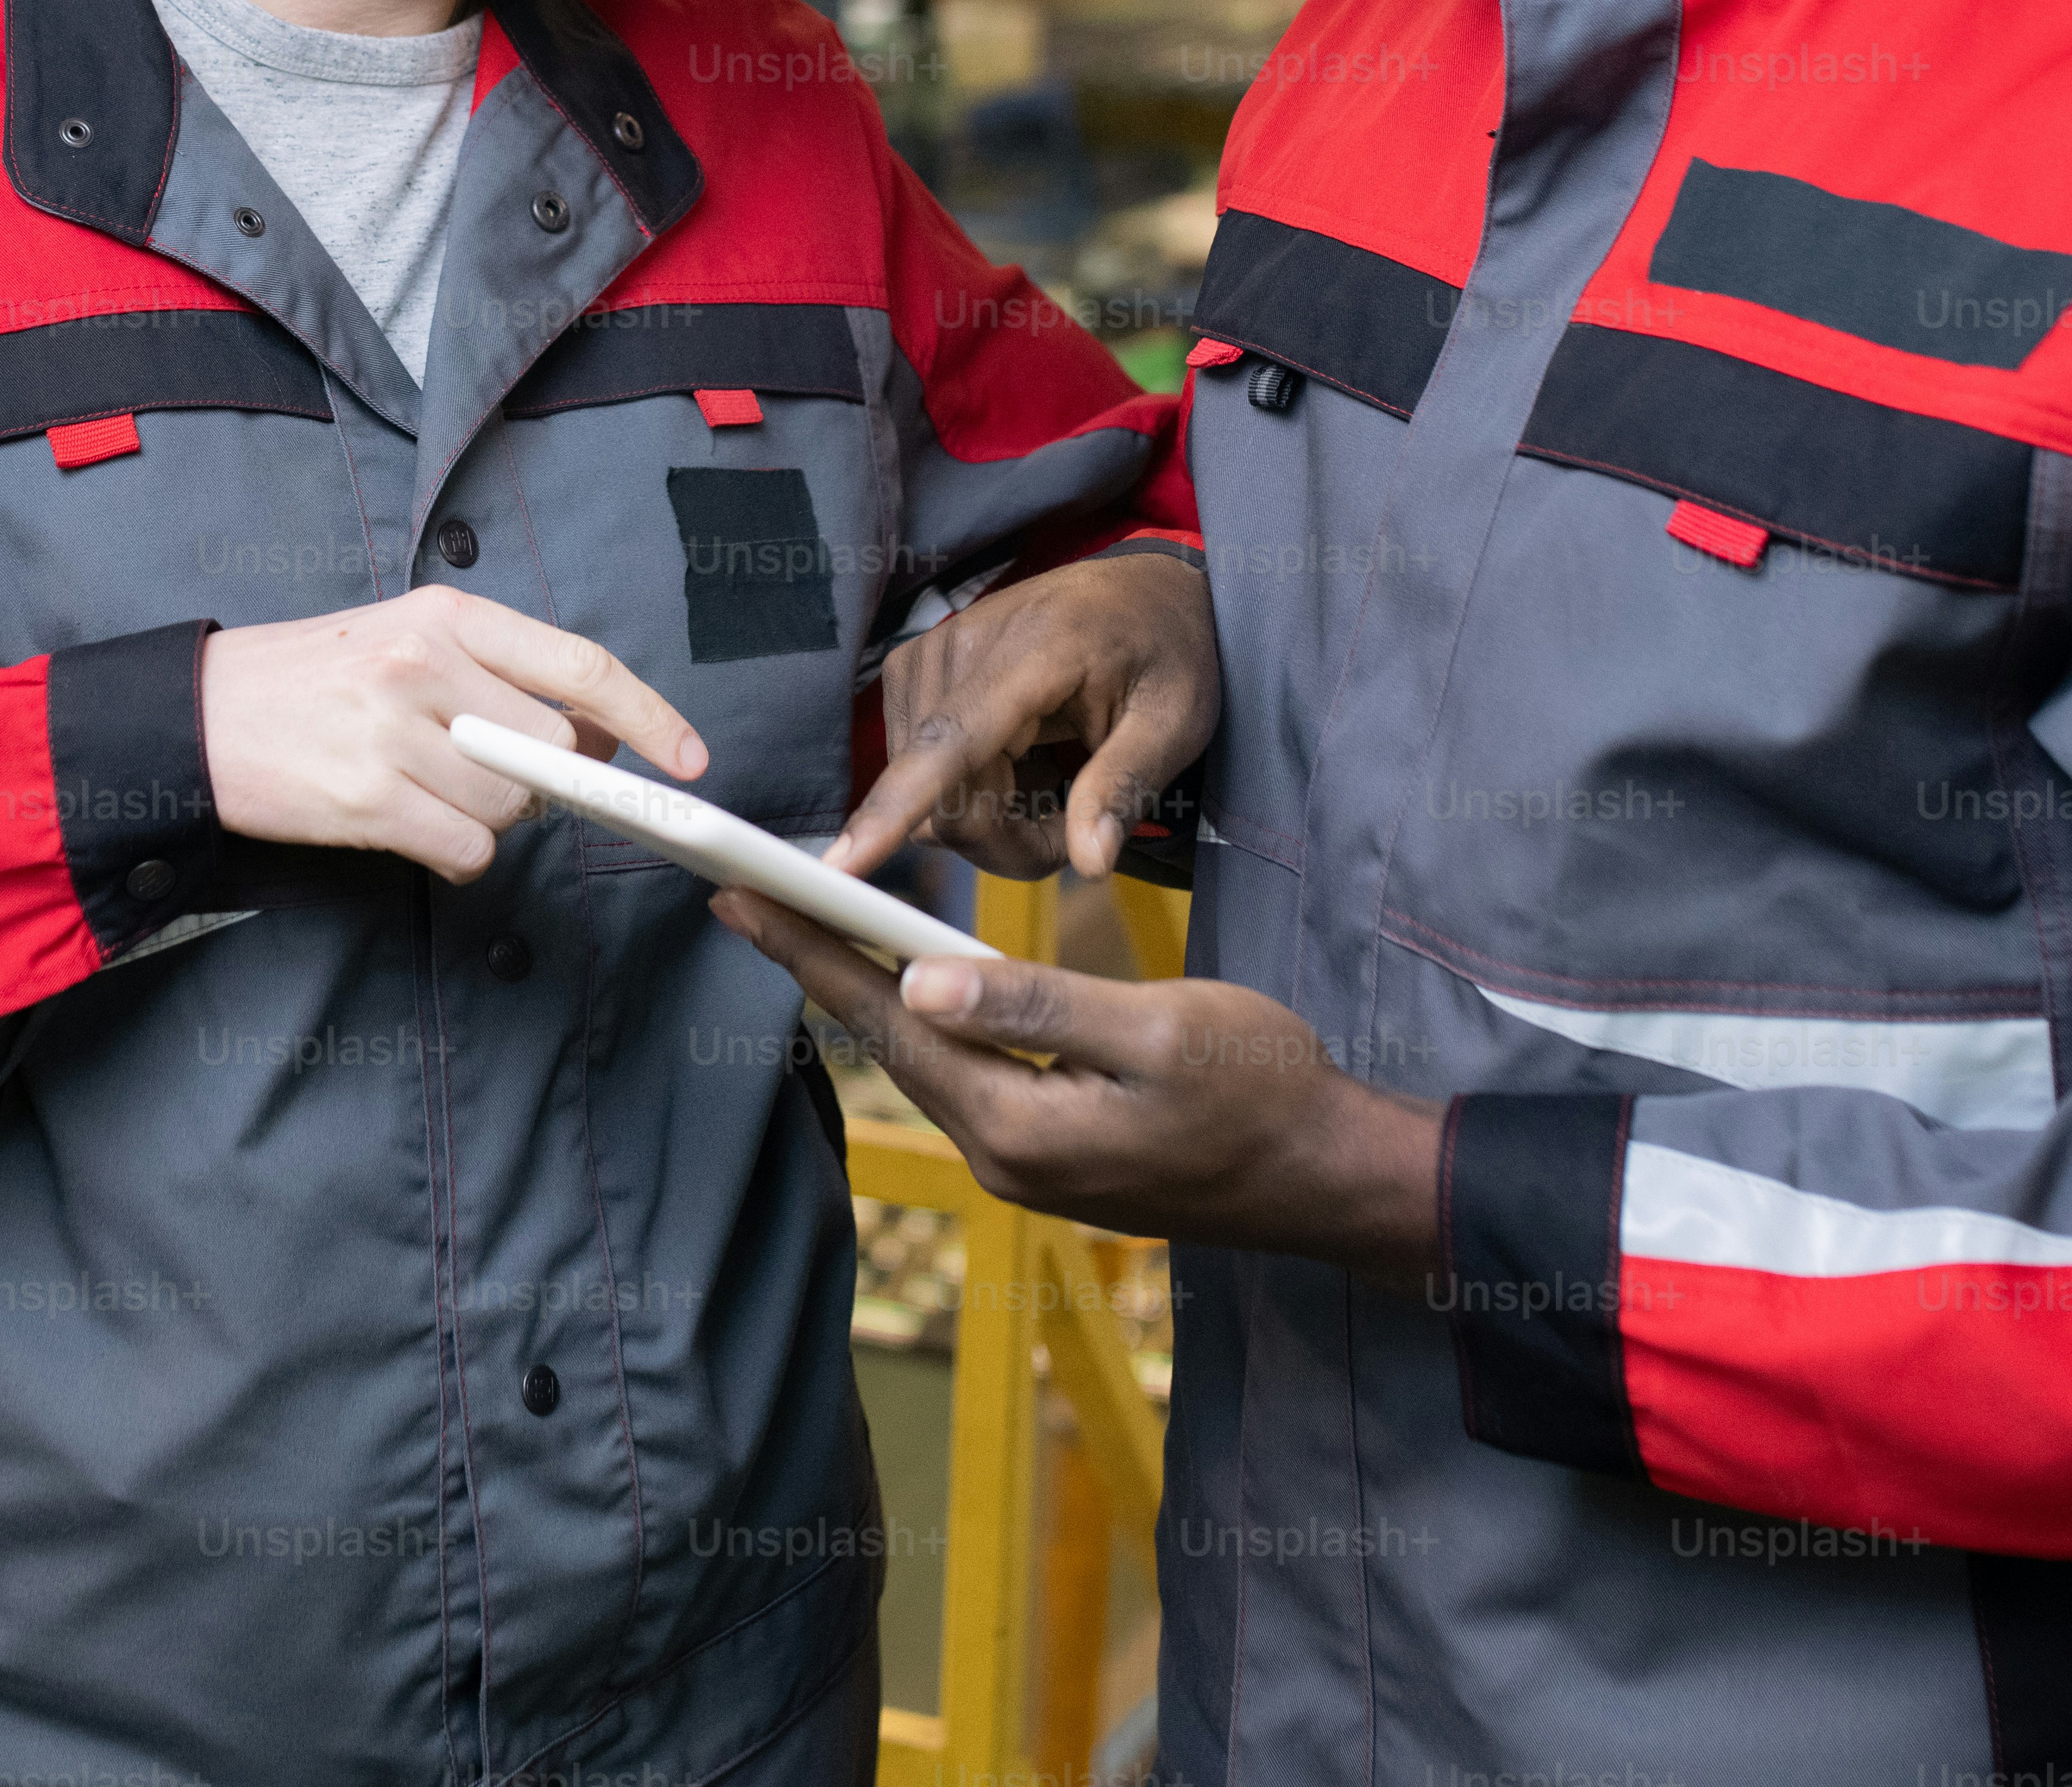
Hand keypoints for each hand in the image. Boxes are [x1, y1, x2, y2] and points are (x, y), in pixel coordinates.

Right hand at [201, 587, 705, 880]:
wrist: (198, 716)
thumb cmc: (311, 681)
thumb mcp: (406, 643)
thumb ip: (497, 676)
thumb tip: (592, 739)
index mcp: (446, 616)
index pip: (580, 665)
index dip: (650, 717)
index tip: (689, 758)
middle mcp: (425, 666)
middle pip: (553, 751)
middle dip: (542, 780)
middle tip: (487, 773)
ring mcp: (396, 733)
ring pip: (511, 809)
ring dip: (487, 819)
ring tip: (423, 789)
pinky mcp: (369, 798)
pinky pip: (466, 851)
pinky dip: (455, 853)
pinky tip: (407, 823)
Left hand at [715, 892, 1438, 1274]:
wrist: (1328, 1175)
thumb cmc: (1261, 1088)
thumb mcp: (1157, 1029)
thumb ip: (1040, 1005)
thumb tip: (923, 982)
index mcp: (1020, 1125)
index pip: (889, 1023)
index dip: (813, 953)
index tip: (744, 897)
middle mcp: (1006, 1159)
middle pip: (891, 1047)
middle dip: (818, 969)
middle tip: (748, 900)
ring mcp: (1031, 1168)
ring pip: (928, 1066)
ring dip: (867, 996)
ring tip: (808, 932)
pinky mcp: (1058, 1159)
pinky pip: (970, 1080)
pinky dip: (929, 1026)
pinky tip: (913, 990)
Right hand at [833, 547, 1215, 883]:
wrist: (1145, 591)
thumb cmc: (1168, 655)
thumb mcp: (1175, 722)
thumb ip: (1126, 787)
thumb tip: (1090, 863)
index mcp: (1035, 649)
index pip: (952, 740)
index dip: (896, 809)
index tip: (841, 867)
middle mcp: (959, 645)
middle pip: (942, 800)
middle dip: (1007, 840)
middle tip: (1081, 827)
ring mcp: (926, 656)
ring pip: (926, 800)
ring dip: (991, 821)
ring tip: (1059, 788)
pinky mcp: (912, 673)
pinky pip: (920, 777)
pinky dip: (970, 794)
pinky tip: (1022, 769)